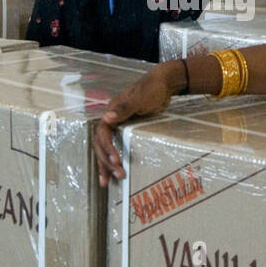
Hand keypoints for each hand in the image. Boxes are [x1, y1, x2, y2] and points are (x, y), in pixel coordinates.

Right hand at [93, 66, 179, 186]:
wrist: (164, 84)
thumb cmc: (151, 89)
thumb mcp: (139, 99)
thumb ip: (123, 109)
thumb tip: (106, 118)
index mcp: (111, 112)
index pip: (102, 134)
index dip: (107, 149)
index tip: (116, 161)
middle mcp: (111, 120)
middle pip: (101, 144)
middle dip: (106, 161)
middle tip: (117, 175)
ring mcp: (118, 127)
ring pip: (105, 148)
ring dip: (106, 165)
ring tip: (107, 182)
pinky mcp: (126, 131)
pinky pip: (116, 148)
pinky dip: (113, 160)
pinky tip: (114, 172)